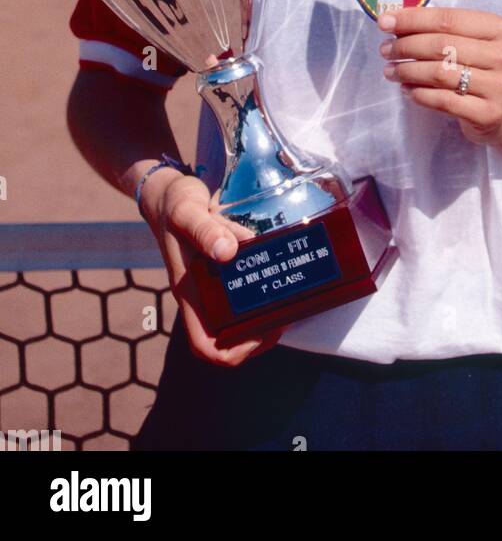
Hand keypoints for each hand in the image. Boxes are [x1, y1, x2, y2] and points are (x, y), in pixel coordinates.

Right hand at [140, 168, 282, 367]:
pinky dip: (262, 288)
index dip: (233, 351)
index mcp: (189, 292)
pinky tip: (281, 271)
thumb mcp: (187, 212)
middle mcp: (202, 294)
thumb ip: (205, 230)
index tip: (260, 332)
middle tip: (285, 313)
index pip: (205, 345)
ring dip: (262, 314)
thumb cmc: (174, 205)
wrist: (168, 194)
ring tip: (289, 296)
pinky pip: (243, 290)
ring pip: (238, 316)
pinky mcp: (223, 268)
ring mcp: (212, 283)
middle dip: (258, 335)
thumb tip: (228, 252)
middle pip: (228, 339)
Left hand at [377, 5, 501, 148]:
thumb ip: (443, 30)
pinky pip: (443, 101)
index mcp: (501, 29)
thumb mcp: (474, 43)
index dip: (413, 19)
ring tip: (390, 71)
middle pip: (442, 45)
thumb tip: (394, 22)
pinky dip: (419, 94)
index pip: (448, 19)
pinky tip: (406, 90)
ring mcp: (499, 86)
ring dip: (408, 70)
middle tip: (385, 49)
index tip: (385, 22)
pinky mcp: (489, 113)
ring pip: (440, 73)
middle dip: (406, 46)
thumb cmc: (483, 69)